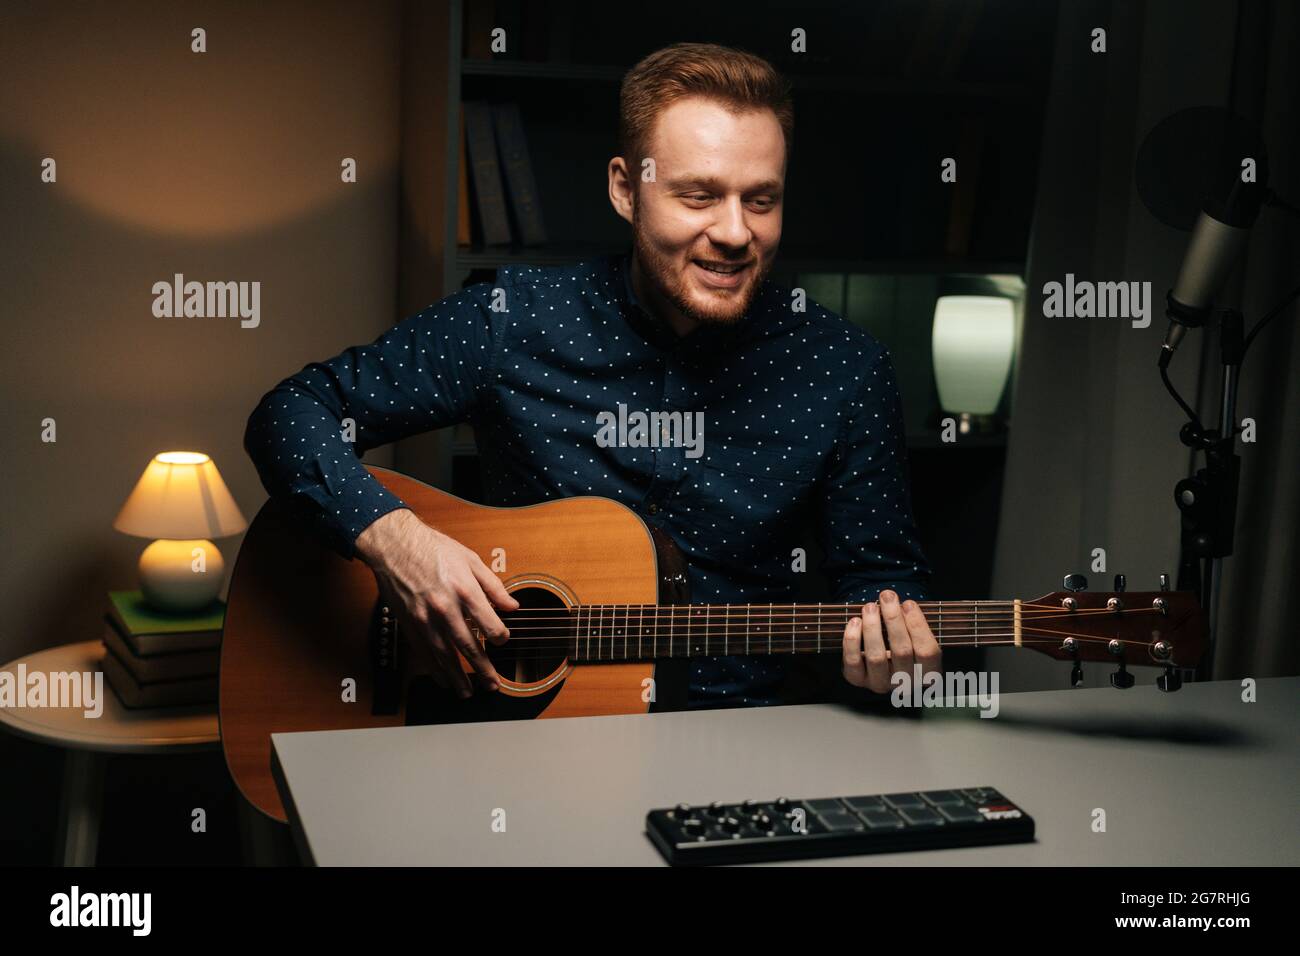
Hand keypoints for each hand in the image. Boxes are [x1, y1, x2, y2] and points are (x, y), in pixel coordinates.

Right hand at [354, 508, 518, 697]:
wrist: (395, 545)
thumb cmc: (433, 548)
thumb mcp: (471, 560)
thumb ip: (493, 586)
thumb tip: (511, 606)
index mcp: (464, 589)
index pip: (489, 623)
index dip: (499, 636)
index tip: (502, 641)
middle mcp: (445, 607)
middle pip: (468, 645)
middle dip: (482, 668)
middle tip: (493, 685)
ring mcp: (425, 618)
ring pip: (444, 655)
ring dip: (457, 677)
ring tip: (468, 692)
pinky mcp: (409, 623)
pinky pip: (423, 652)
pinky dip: (434, 668)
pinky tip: (443, 679)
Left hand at [841, 589, 940, 692]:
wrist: (879, 663)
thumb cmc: (902, 642)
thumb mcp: (915, 636)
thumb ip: (913, 623)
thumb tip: (901, 604)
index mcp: (927, 673)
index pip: (928, 651)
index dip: (918, 625)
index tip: (908, 603)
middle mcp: (905, 682)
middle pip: (902, 651)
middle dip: (893, 619)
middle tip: (887, 597)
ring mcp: (881, 683)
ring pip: (876, 656)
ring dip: (872, 627)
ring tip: (870, 607)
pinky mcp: (858, 679)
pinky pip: (853, 661)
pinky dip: (852, 639)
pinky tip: (855, 621)